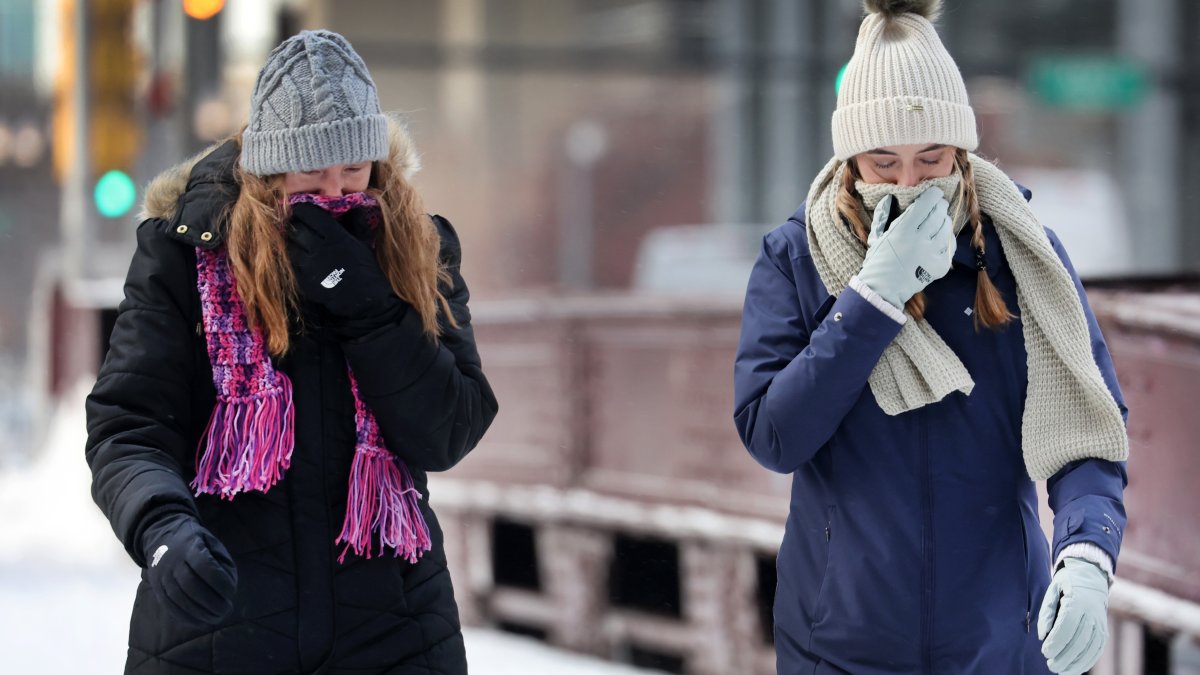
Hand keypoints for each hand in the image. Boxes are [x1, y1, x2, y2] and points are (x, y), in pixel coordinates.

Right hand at [140, 513, 237, 625]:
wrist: (160, 536)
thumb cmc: (193, 541)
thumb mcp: (209, 540)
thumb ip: (220, 559)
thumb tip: (230, 583)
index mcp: (189, 547)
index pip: (204, 567)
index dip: (219, 582)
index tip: (231, 593)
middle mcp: (173, 562)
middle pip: (191, 585)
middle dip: (211, 601)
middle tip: (226, 610)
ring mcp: (162, 576)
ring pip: (179, 598)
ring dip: (199, 612)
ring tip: (215, 618)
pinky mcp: (156, 587)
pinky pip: (169, 605)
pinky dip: (185, 616)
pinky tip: (199, 621)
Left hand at [286, 203, 406, 336]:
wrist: (365, 302)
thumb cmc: (366, 270)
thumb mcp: (364, 243)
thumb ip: (356, 223)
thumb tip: (353, 205)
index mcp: (336, 236)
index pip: (309, 214)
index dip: (303, 210)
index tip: (303, 209)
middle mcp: (320, 249)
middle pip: (295, 229)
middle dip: (294, 225)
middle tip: (297, 224)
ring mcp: (310, 267)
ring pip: (290, 247)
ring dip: (292, 243)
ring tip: (299, 243)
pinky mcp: (304, 283)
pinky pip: (292, 266)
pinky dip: (295, 261)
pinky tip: (303, 261)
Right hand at [856, 187, 956, 308]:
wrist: (884, 289)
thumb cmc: (878, 261)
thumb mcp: (876, 236)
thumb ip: (882, 215)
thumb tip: (889, 197)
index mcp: (904, 229)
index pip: (926, 204)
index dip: (933, 195)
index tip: (934, 193)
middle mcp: (920, 239)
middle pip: (939, 213)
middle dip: (941, 206)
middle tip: (939, 204)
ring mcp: (932, 253)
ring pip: (947, 228)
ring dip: (945, 220)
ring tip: (940, 220)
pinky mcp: (940, 265)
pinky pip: (950, 245)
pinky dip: (947, 238)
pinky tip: (941, 237)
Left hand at [1038, 558, 1109, 673]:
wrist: (1091, 577)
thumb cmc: (1066, 584)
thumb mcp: (1052, 590)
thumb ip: (1046, 612)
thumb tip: (1042, 636)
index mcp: (1077, 602)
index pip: (1067, 626)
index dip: (1056, 642)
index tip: (1045, 652)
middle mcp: (1092, 614)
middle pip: (1079, 641)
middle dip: (1065, 656)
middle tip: (1051, 665)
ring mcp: (1100, 623)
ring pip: (1090, 648)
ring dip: (1077, 663)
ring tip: (1062, 671)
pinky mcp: (1104, 631)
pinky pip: (1098, 649)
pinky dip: (1088, 661)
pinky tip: (1077, 669)